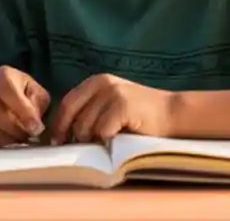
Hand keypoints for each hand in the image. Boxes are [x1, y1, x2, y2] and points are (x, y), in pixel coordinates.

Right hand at [0, 66, 49, 147]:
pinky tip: (3, 143)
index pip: (7, 88)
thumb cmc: (19, 97)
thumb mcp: (33, 94)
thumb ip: (37, 104)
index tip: (35, 127)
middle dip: (15, 129)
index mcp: (1, 76)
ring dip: (5, 139)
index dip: (23, 109)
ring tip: (17, 139)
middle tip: (28, 136)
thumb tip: (35, 124)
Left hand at [49, 74, 176, 144]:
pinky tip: (119, 138)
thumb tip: (61, 133)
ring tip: (108, 140)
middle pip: (72, 116)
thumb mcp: (110, 104)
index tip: (57, 142)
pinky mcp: (123, 106)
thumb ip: (88, 110)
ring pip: (86, 126)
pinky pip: (102, 131)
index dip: (58, 125)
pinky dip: (108, 139)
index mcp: (95, 82)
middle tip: (79, 147)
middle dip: (73, 135)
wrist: (172, 114)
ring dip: (94, 140)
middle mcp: (102, 83)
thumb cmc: (139, 116)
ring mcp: (113, 93)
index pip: (66, 103)